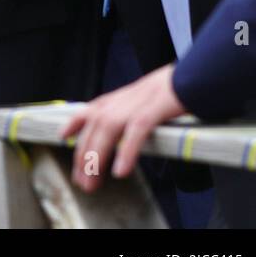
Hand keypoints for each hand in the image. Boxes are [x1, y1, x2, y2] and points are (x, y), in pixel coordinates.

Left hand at [61, 65, 185, 191]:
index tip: (62, 138)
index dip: (73, 125)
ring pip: (107, 131)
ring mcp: (135, 105)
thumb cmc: (170, 91)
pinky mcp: (154, 109)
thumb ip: (125, 112)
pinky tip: (120, 171)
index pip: (87, 112)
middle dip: (83, 157)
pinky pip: (136, 133)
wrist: (193, 75)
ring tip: (93, 181)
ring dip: (97, 158)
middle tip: (81, 182)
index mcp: (116, 99)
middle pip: (93, 130)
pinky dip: (126, 151)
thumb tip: (117, 134)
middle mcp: (120, 101)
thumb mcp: (140, 99)